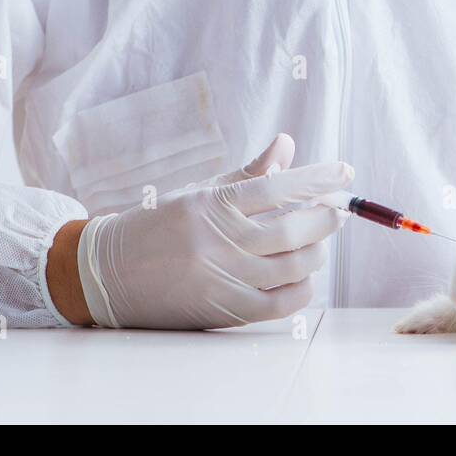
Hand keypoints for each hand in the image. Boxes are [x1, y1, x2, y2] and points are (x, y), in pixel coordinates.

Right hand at [76, 133, 351, 329]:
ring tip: (319, 241)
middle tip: (337, 211)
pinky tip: (304, 276)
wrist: (111, 273)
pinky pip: (279, 304)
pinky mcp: (224, 311)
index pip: (278, 186)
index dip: (316, 178)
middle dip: (325, 218)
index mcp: (213, 204)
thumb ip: (249, 173)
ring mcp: (222, 278)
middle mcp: (219, 241)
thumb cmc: (160, 225)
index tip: (344, 172)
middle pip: (292, 230)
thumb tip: (287, 144)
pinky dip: (301, 289)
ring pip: (291, 267)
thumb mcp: (200, 191)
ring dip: (316, 252)